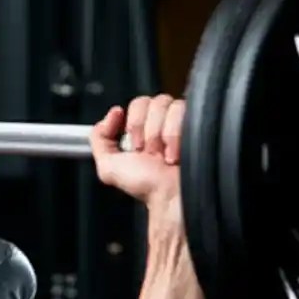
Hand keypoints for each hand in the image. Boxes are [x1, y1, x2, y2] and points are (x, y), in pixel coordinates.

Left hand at [90, 94, 183, 210]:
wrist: (170, 196)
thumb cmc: (145, 186)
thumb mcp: (108, 166)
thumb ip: (99, 139)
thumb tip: (112, 113)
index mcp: (145, 130)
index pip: (139, 103)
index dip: (135, 123)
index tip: (136, 147)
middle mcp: (165, 124)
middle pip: (153, 101)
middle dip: (148, 130)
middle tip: (149, 152)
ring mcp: (183, 123)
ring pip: (168, 106)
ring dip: (161, 135)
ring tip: (163, 155)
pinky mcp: (199, 124)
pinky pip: (184, 112)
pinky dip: (176, 135)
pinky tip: (176, 153)